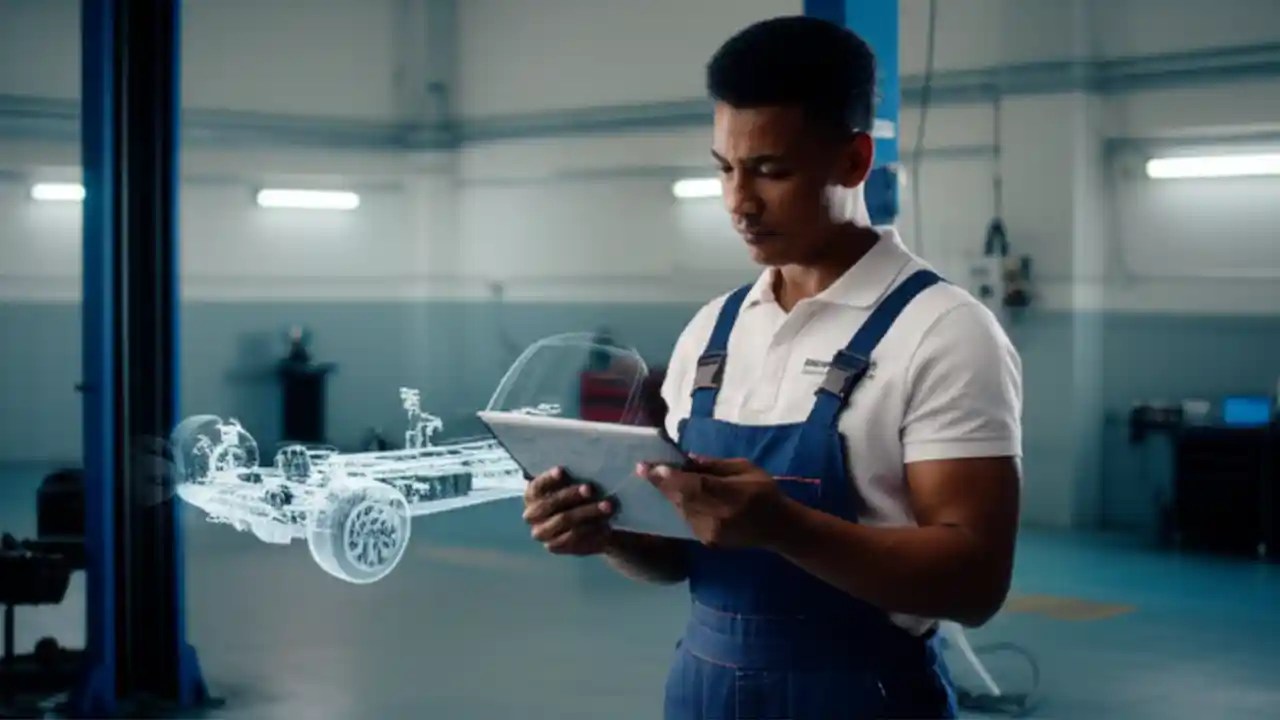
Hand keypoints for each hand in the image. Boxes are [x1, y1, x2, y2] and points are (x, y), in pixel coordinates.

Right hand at [522, 466, 615, 555]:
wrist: (587, 523)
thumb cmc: (578, 495)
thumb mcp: (574, 483)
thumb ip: (573, 476)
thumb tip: (584, 464)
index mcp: (532, 496)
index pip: (536, 487)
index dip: (548, 479)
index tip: (562, 470)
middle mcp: (531, 515)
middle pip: (549, 505)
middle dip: (571, 495)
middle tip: (590, 489)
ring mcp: (542, 533)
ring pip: (564, 521)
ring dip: (587, 513)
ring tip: (607, 506)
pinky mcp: (555, 546)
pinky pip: (573, 540)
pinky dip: (590, 530)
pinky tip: (605, 525)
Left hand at [638, 455, 787, 548]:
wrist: (778, 528)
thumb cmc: (764, 492)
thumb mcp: (745, 468)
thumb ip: (715, 465)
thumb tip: (687, 459)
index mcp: (730, 495)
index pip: (692, 485)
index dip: (667, 477)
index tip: (646, 467)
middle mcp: (717, 517)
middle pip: (681, 498)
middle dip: (663, 484)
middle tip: (647, 470)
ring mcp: (710, 532)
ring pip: (681, 509)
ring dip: (672, 495)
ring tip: (667, 480)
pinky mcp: (707, 541)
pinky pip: (687, 519)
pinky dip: (683, 506)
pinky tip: (687, 498)